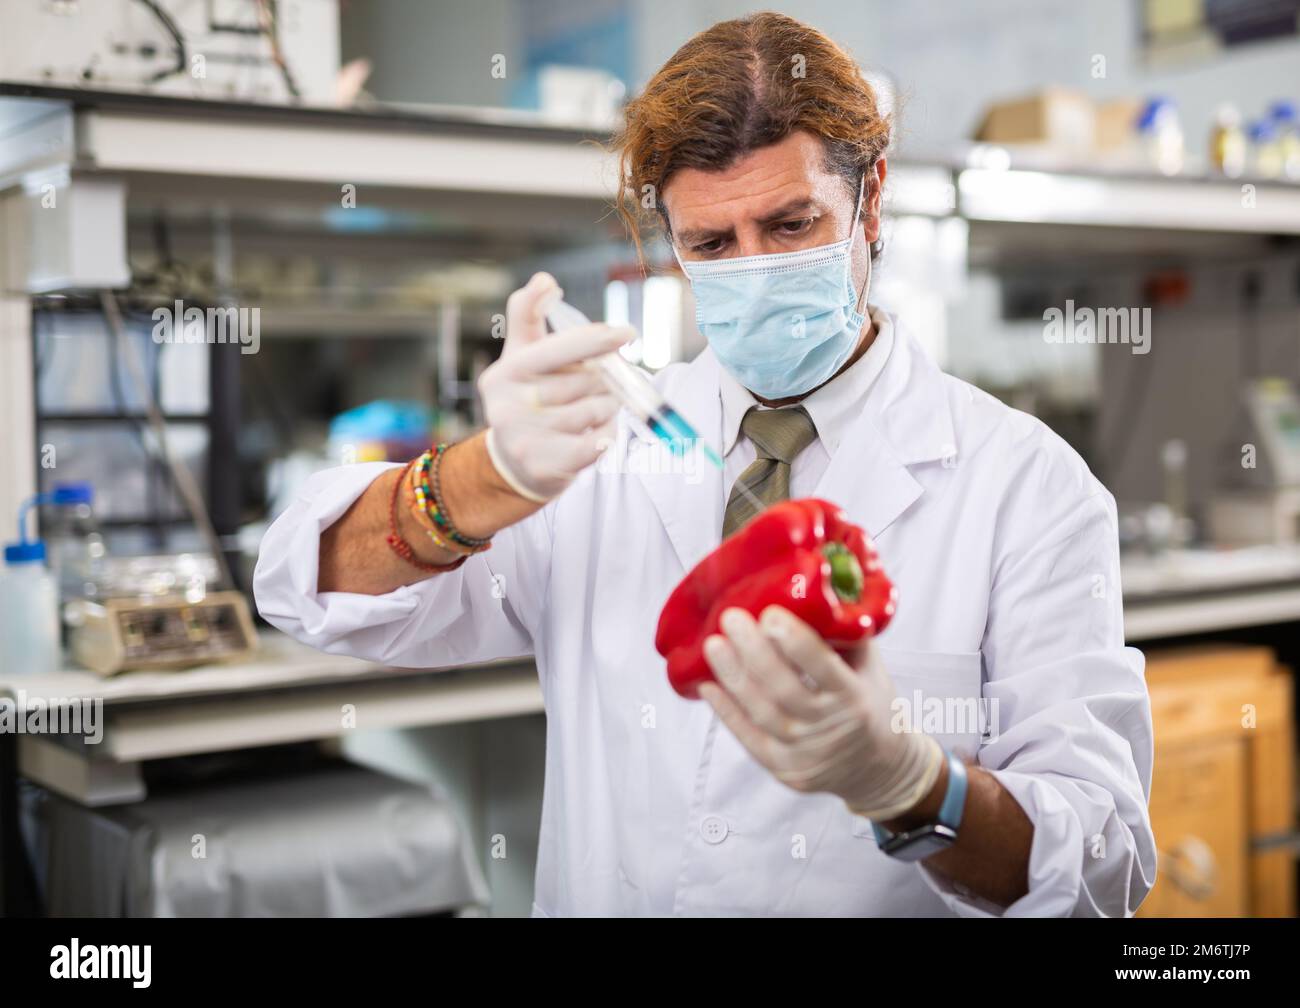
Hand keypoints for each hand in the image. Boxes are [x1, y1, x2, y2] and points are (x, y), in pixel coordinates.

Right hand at [479, 272, 633, 500]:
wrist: (514, 465)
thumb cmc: (527, 399)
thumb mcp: (520, 357)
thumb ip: (529, 315)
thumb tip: (544, 279)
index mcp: (506, 372)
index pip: (557, 349)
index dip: (595, 339)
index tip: (627, 333)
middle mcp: (508, 406)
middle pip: (585, 382)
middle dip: (604, 381)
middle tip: (602, 387)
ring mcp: (523, 439)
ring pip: (594, 412)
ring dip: (607, 409)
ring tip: (594, 413)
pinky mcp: (543, 467)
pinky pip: (594, 444)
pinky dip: (605, 436)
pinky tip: (598, 434)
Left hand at [698, 605, 943, 820]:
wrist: (878, 768)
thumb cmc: (870, 704)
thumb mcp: (871, 669)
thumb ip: (845, 635)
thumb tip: (817, 587)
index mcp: (854, 697)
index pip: (823, 668)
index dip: (795, 642)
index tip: (770, 613)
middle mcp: (830, 727)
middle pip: (785, 690)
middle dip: (754, 653)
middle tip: (731, 618)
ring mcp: (804, 752)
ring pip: (762, 713)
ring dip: (733, 677)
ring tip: (712, 645)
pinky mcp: (783, 768)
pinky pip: (749, 738)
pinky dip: (726, 711)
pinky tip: (707, 685)